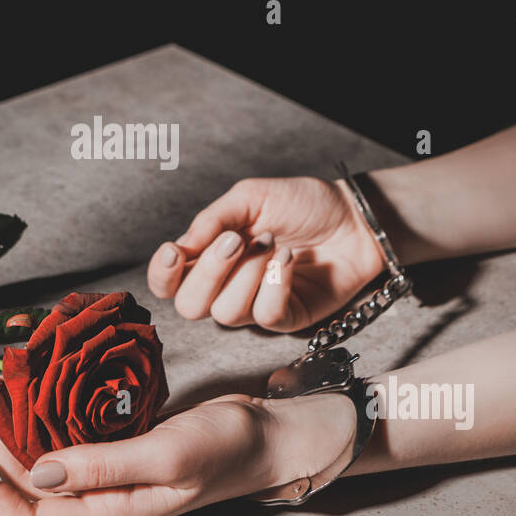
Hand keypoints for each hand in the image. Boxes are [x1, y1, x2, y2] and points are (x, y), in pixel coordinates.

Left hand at [0, 371, 355, 515]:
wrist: (267, 436)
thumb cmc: (224, 451)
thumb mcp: (165, 456)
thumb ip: (102, 466)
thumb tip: (36, 472)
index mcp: (109, 511)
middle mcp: (102, 497)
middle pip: (29, 480)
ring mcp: (110, 472)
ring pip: (45, 454)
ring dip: (16, 419)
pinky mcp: (120, 445)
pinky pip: (68, 433)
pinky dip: (45, 408)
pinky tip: (38, 381)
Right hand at [147, 175, 384, 330]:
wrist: (353, 216)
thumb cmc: (302, 203)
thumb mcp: (250, 197)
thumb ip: (212, 219)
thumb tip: (183, 246)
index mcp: (210, 257)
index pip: (168, 284)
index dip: (163, 276)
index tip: (176, 253)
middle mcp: (226, 286)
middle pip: (190, 307)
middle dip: (210, 272)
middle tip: (236, 240)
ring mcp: (255, 305)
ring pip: (226, 314)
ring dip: (249, 273)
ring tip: (273, 242)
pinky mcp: (287, 318)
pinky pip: (265, 316)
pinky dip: (275, 284)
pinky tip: (288, 259)